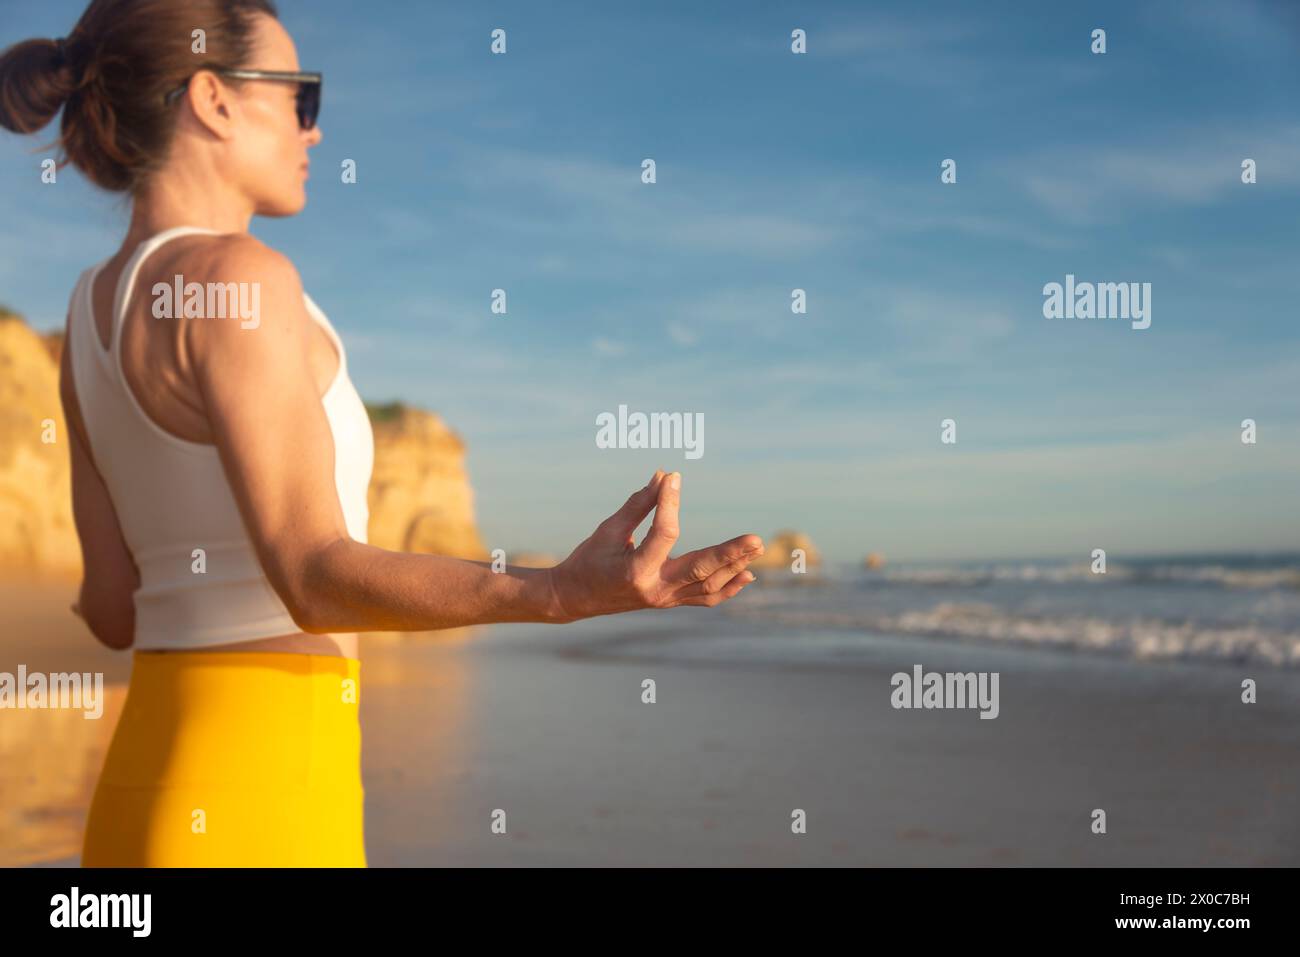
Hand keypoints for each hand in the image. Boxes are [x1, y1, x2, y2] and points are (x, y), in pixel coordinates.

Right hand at [545, 470, 764, 622]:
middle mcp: (655, 590)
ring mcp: (665, 600)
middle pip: (701, 570)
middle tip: (756, 538)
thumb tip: (663, 476)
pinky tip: (748, 573)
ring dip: (735, 566)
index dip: (670, 502)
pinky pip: (706, 598)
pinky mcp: (670, 602)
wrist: (576, 598)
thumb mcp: (608, 530)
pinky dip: (728, 588)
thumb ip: (638, 504)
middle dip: (730, 553)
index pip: (664, 533)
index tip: (674, 477)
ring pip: (710, 587)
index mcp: (635, 571)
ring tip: (756, 547)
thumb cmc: (589, 560)